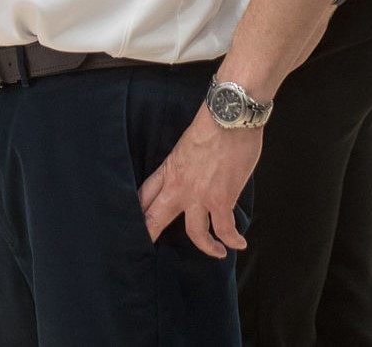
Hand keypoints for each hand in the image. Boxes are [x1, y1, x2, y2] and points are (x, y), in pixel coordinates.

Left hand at [138, 106, 259, 257]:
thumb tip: (192, 178)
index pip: (144, 196)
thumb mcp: (186, 146)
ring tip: (217, 251)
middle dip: (149, 237)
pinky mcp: (222, 198)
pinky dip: (233, 240)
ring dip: (207, 247)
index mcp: (169, 170)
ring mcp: (200, 194)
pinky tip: (238, 243)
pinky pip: (225, 229)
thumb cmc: (211, 125)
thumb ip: (185, 166)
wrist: (229, 115)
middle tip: (146, 256)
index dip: (137, 214)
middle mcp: (180, 186)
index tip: (133, 228)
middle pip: (155, 219)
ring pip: (195, 234)